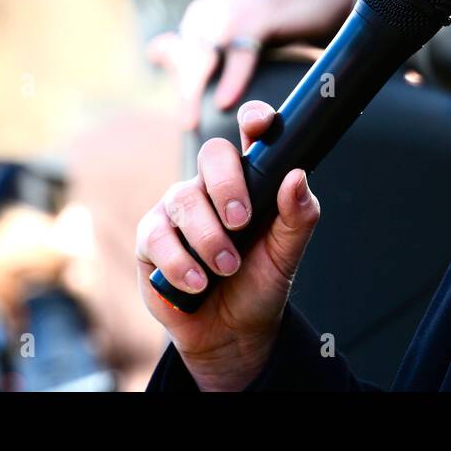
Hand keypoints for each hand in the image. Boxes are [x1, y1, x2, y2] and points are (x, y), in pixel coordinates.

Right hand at [135, 101, 321, 390]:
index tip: (260, 125)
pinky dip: (180, 263)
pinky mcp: (151, 238)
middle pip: (212, 154)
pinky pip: (158, 237)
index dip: (254, 119)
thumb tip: (297, 176)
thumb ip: (298, 214)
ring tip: (227, 267)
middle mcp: (211, 185)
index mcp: (250, 178)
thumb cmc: (261, 281)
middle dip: (227, 186)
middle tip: (242, 222)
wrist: (232, 332)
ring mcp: (178, 208)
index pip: (250, 132)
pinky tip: (198, 283)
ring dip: (208, 238)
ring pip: (185, 200)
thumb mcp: (288, 252)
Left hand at [147, 0, 357, 129]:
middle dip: (186, 89)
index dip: (183, 84)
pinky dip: (232, 79)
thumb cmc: (278, 21)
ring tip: (191, 122)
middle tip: (187, 125)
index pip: (181, 53)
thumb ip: (196, 44)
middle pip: (190, 54)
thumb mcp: (233, 35)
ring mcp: (234, 9)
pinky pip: (240, 52)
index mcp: (203, 13)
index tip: (187, 122)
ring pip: (205, 54)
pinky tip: (225, 103)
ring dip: (195, 89)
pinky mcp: (260, 15)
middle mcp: (212, 7)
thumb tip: (154, 50)